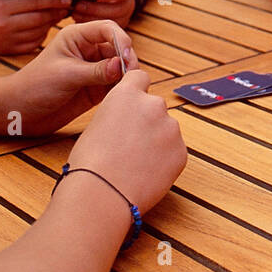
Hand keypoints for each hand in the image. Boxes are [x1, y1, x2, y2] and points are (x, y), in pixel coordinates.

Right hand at [0, 0, 71, 53]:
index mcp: (1, 6)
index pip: (36, 2)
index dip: (55, 0)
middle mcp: (3, 25)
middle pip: (40, 18)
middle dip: (56, 12)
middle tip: (67, 7)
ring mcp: (5, 40)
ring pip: (39, 32)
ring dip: (50, 24)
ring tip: (56, 15)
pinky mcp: (6, 51)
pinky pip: (32, 44)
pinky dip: (41, 35)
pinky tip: (43, 27)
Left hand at [0, 20, 134, 135]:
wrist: (21, 112)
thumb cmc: (37, 86)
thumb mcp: (67, 75)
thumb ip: (97, 71)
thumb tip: (122, 66)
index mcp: (77, 37)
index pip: (108, 29)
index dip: (122, 39)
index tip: (127, 57)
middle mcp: (88, 49)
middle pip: (119, 47)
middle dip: (128, 58)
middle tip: (129, 75)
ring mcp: (94, 69)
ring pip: (120, 66)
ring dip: (127, 74)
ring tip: (127, 86)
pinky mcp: (97, 87)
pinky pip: (117, 84)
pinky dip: (123, 87)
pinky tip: (123, 94)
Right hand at [67, 65, 186, 211]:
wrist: (102, 194)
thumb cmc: (90, 163)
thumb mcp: (97, 124)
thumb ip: (119, 114)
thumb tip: (127, 120)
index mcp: (127, 94)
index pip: (141, 77)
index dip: (137, 90)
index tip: (135, 104)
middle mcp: (153, 105)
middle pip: (155, 106)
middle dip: (148, 121)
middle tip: (132, 144)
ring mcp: (171, 128)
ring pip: (166, 130)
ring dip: (157, 141)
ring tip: (136, 163)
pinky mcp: (181, 152)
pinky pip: (174, 152)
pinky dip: (165, 160)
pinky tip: (146, 173)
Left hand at [70, 0, 135, 26]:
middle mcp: (128, 6)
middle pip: (114, 10)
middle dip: (94, 8)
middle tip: (77, 5)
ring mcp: (123, 18)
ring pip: (108, 22)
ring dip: (89, 17)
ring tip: (74, 12)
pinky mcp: (114, 27)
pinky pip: (104, 30)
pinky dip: (89, 23)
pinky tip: (77, 18)